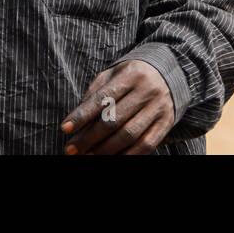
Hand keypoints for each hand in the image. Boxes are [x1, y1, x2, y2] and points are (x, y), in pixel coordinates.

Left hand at [61, 60, 176, 154]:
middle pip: (114, 119)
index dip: (81, 115)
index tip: (64, 129)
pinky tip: (112, 158)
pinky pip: (146, 145)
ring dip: (105, 150)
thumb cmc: (131, 76)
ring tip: (88, 155)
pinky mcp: (166, 123)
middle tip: (72, 149)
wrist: (169, 74)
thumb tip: (77, 118)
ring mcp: (158, 108)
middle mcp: (146, 90)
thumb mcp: (113, 74)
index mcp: (130, 75)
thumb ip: (96, 92)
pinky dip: (127, 156)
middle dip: (89, 138)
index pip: (102, 98)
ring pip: (129, 135)